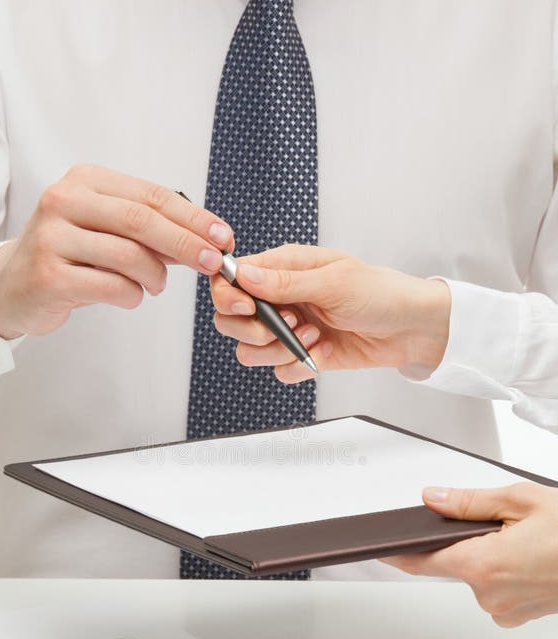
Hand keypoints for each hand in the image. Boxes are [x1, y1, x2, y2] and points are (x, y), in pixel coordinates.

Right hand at [0, 165, 233, 338]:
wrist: (12, 286)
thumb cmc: (71, 256)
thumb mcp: (108, 232)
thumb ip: (151, 232)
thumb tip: (208, 240)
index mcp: (86, 181)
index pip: (152, 195)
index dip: (193, 217)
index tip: (224, 236)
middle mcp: (65, 201)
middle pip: (142, 220)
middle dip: (187, 243)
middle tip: (214, 264)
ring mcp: (53, 237)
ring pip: (129, 255)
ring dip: (156, 276)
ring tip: (157, 286)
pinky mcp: (49, 274)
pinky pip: (111, 286)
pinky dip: (132, 296)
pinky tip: (130, 297)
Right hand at [211, 244, 449, 381]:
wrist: (411, 329)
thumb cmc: (380, 293)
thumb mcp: (333, 282)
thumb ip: (284, 282)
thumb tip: (242, 274)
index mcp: (283, 269)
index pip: (232, 279)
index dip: (228, 295)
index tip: (247, 307)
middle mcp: (280, 299)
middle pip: (231, 319)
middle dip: (251, 329)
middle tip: (284, 326)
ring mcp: (289, 329)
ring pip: (250, 350)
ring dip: (277, 349)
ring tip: (312, 337)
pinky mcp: (302, 355)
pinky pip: (279, 370)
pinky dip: (298, 365)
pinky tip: (323, 350)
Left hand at [386, 483, 557, 626]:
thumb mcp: (521, 501)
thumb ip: (470, 503)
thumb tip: (434, 499)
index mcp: (484, 566)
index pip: (423, 561)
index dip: (400, 552)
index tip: (382, 547)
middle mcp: (491, 596)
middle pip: (455, 564)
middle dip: (468, 541)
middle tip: (502, 524)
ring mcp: (506, 611)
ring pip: (478, 576)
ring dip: (491, 557)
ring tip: (528, 541)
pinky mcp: (520, 616)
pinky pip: (498, 591)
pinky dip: (507, 573)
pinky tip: (532, 559)